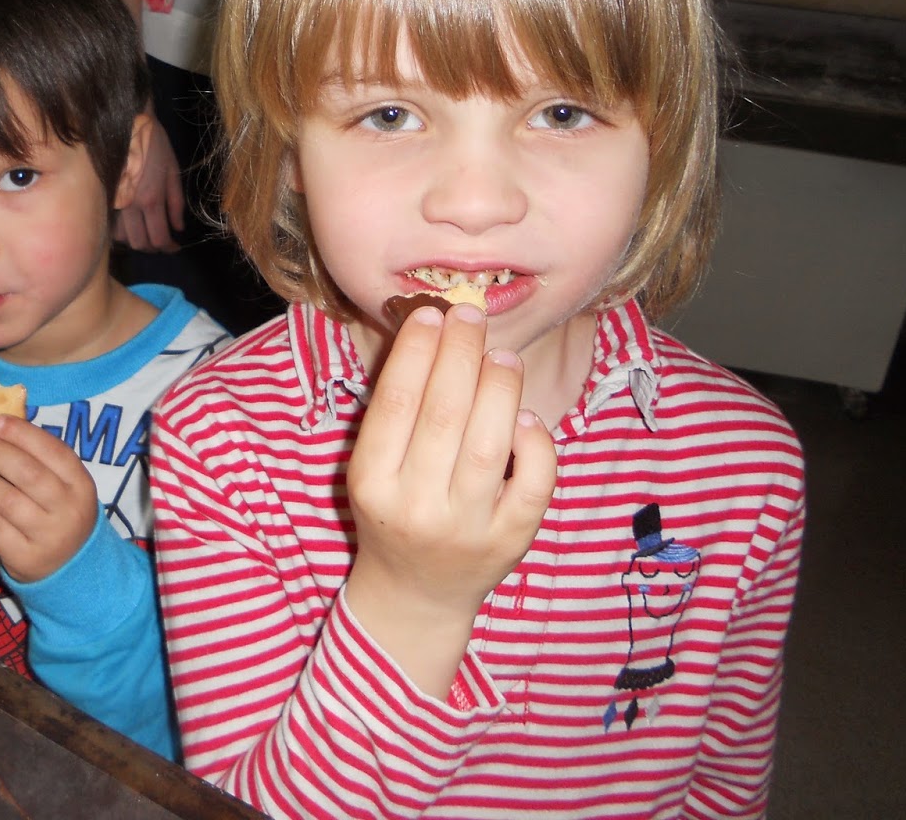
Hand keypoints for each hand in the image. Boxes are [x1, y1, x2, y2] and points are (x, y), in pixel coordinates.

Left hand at [0, 412, 99, 583]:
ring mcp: (47, 537)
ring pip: (7, 500)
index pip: (53, 451)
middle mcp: (68, 511)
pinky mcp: (24, 557)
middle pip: (28, 474)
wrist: (70, 564)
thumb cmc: (60, 510)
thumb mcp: (65, 483)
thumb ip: (40, 457)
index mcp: (82, 485)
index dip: (22, 433)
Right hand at [114, 111, 183, 252]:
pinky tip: (130, 226)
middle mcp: (131, 206)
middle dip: (153, 248)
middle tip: (162, 242)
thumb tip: (179, 228)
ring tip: (147, 234)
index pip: (159, 238)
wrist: (127, 124)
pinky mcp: (105, 197)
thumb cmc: (155, 145)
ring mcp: (115, 202)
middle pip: (140, 244)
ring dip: (137, 241)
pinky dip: (121, 231)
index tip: (175, 246)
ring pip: (123, 238)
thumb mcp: (173, 171)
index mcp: (151, 199)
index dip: (169, 247)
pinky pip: (111, 225)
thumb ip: (176, 203)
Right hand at [344, 305, 556, 697]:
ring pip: (490, 443)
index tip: (431, 313)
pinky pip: (533, 482)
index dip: (416, 352)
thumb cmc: (392, 512)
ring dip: (498, 387)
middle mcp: (416, 506)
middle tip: (470, 315)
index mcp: (371, 483)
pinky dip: (534, 441)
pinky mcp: (510, 540)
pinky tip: (522, 414)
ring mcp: (466, 526)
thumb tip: (431, 334)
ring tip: (500, 356)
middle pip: (444, 414)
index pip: (396, 403)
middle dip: (460, 353)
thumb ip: (395, 412)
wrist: (414, 592)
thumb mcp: (372, 467)